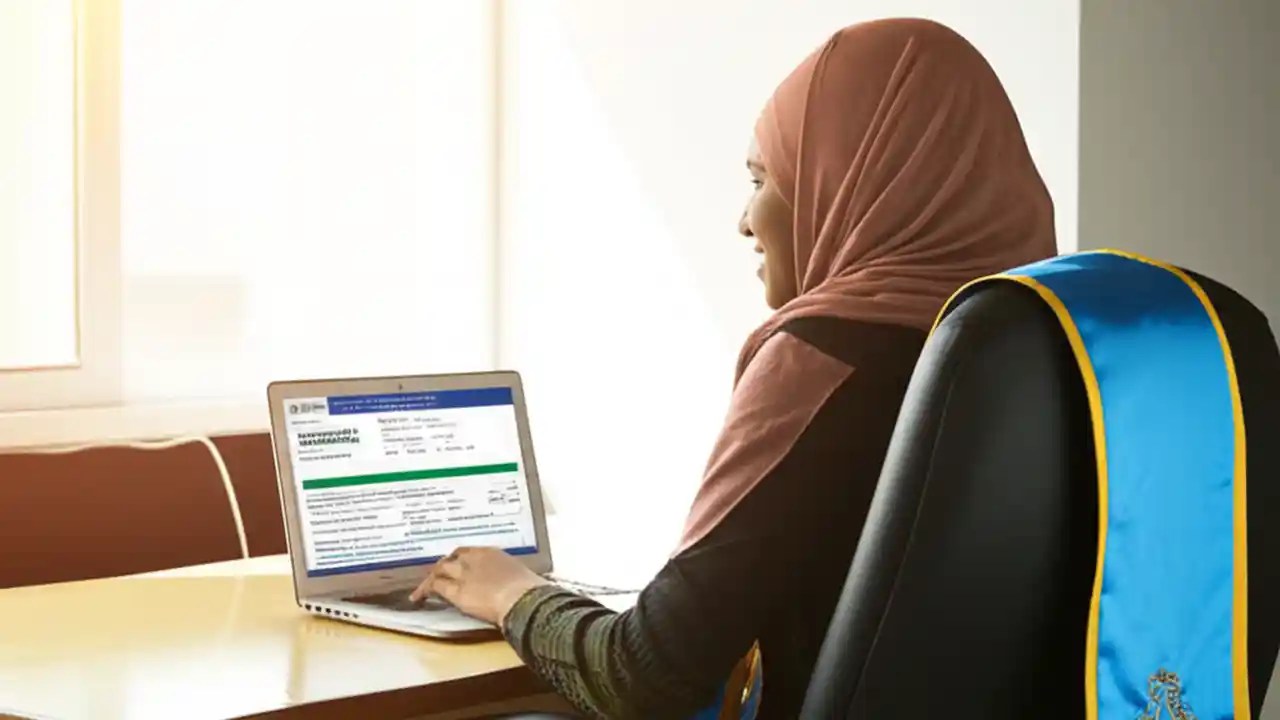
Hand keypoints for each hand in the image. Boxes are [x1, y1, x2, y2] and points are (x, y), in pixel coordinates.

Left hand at [410, 547, 549, 625]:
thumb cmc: (530, 591)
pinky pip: (435, 586)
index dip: (460, 559)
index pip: (468, 552)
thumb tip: (510, 586)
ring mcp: (463, 574)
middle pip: (452, 559)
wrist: (523, 599)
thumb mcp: (519, 576)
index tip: (458, 566)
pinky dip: (425, 590)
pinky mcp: (456, 591)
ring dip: (431, 578)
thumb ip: (507, 577)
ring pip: (440, 570)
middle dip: (443, 567)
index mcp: (492, 553)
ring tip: (424, 587)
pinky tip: (418, 597)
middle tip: (438, 575)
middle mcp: (474, 559)